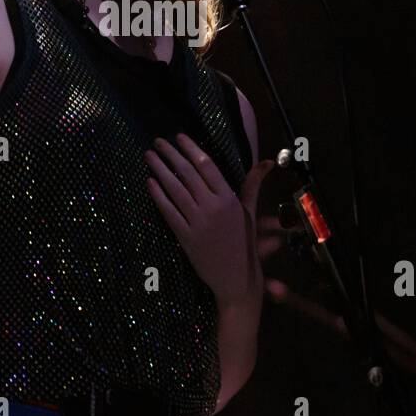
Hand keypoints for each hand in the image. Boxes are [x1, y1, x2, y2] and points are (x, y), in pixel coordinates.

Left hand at [144, 133, 274, 309]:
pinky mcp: (185, 237)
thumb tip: (266, 161)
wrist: (236, 278)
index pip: (207, 165)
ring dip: (160, 170)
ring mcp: (197, 222)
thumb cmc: (244, 243)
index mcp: (229, 198)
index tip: (178, 136)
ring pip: (174, 189)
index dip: (191, 148)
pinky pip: (168, 212)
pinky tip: (149, 182)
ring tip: (149, 156)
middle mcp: (213, 207)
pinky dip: (158, 196)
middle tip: (157, 141)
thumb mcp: (249, 212)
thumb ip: (253, 184)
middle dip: (170, 155)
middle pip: (187, 173)